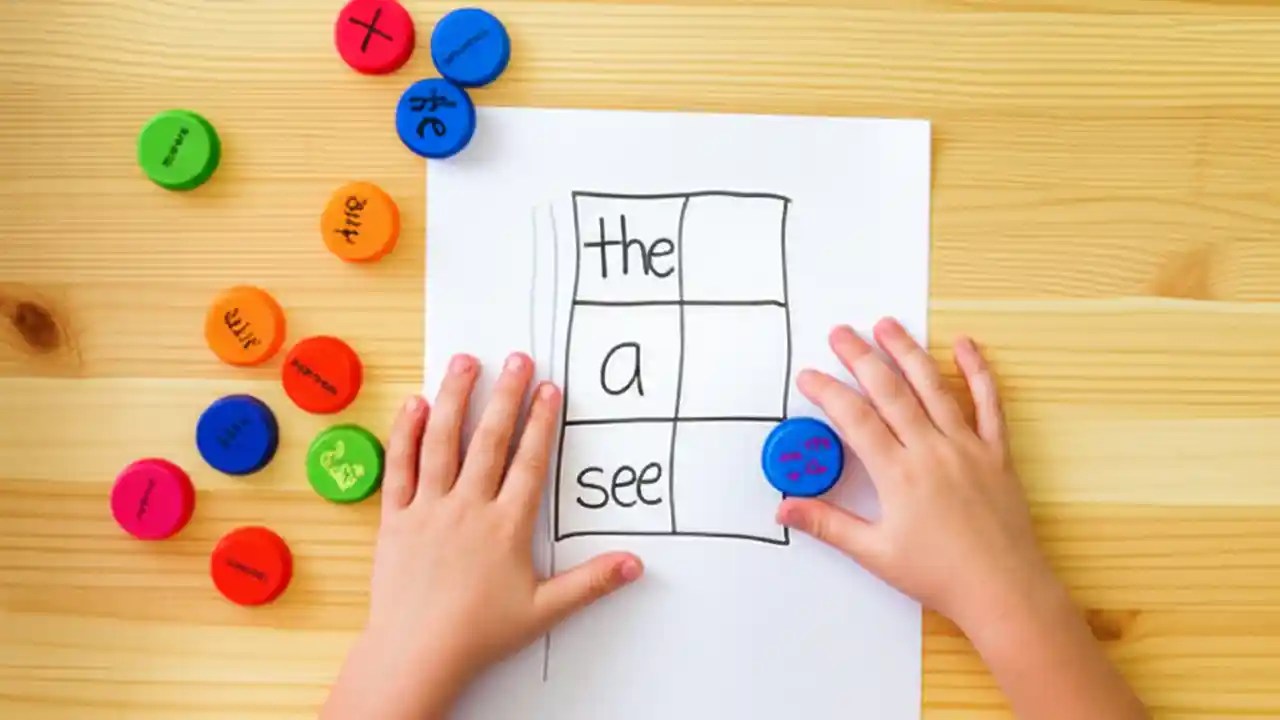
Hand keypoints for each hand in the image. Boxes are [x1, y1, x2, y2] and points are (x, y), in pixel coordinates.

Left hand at [323, 352, 643, 719]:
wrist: (415, 654)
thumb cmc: (478, 635)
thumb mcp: (542, 610)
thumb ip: (590, 582)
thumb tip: (635, 565)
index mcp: (505, 526)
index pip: (528, 462)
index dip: (540, 421)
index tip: (549, 388)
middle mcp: (467, 508)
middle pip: (489, 440)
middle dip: (505, 395)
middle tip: (517, 358)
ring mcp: (428, 509)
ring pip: (442, 442)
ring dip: (454, 398)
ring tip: (465, 363)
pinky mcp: (395, 518)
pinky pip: (400, 467)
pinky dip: (406, 433)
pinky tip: (414, 404)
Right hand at [776, 319, 1054, 635]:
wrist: (1004, 590)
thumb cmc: (941, 576)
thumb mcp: (875, 553)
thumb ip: (827, 524)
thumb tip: (784, 509)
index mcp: (899, 475)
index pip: (854, 420)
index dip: (828, 393)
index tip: (809, 376)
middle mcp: (931, 451)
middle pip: (889, 392)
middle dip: (860, 358)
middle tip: (840, 333)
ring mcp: (966, 447)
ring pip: (932, 387)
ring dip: (907, 352)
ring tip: (886, 325)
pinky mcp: (995, 452)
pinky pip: (988, 403)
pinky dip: (977, 371)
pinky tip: (965, 345)